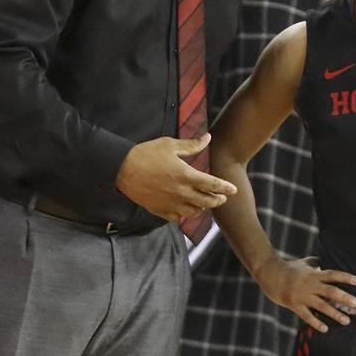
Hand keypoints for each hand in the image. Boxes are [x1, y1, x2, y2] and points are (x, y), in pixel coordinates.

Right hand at [115, 134, 237, 224]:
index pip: (213, 185)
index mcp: (186, 175)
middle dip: (217, 200)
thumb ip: (191, 145)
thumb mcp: (169, 145)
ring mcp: (171, 203)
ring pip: (194, 212)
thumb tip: (207, 138)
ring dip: (202, 208)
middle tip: (221, 198)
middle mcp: (181, 192)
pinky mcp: (160, 210)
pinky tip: (185, 209)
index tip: (233, 190)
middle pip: (207, 202)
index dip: (225, 188)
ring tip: (204, 203)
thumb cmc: (146, 154)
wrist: (122, 169)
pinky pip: (178, 217)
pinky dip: (185, 214)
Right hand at [257, 257, 355, 332]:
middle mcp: (310, 285)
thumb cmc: (288, 268)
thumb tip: (326, 260)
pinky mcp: (294, 305)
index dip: (345, 277)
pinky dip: (316, 323)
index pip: (333, 274)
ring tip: (347, 320)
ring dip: (335, 313)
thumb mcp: (303, 263)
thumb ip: (316, 263)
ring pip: (321, 306)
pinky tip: (325, 329)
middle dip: (344, 298)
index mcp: (314, 274)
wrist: (269, 274)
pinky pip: (307, 316)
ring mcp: (302, 296)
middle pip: (330, 291)